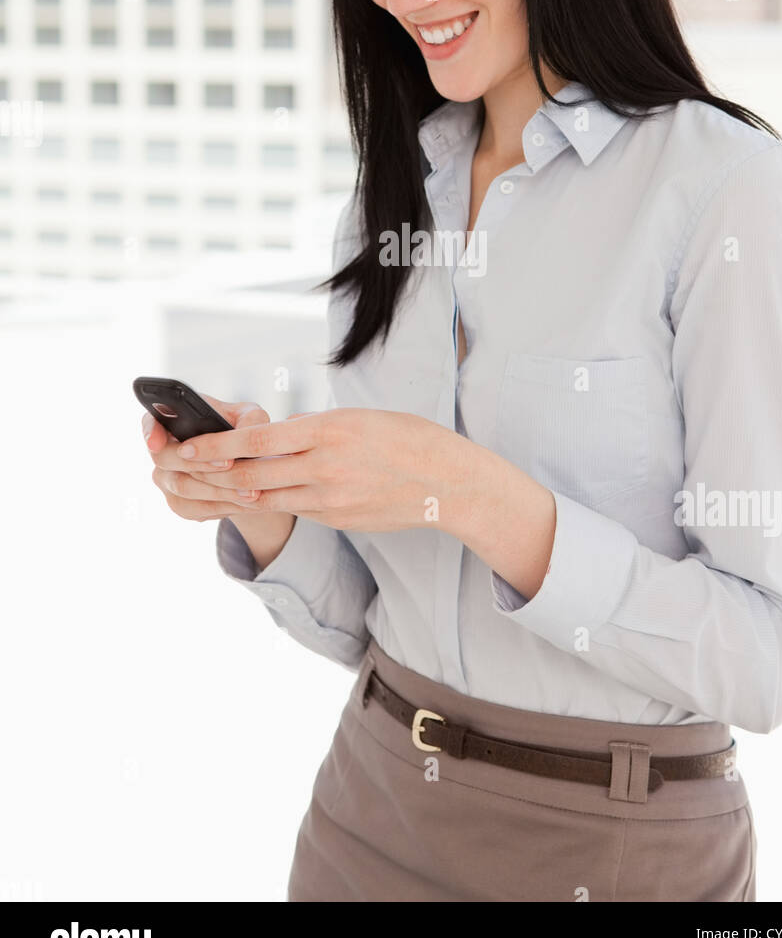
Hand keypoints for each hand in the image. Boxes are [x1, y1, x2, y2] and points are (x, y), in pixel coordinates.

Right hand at [143, 394, 272, 521]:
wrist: (250, 468)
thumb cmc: (244, 433)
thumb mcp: (250, 417)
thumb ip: (248, 419)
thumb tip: (242, 434)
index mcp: (175, 420)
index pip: (151, 421)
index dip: (150, 432)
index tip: (156, 442)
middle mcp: (164, 449)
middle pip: (165, 458)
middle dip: (199, 462)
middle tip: (229, 464)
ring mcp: (167, 479)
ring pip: (183, 487)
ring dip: (217, 489)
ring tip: (250, 491)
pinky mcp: (179, 504)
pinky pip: (194, 508)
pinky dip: (221, 506)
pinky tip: (243, 502)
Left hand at [169, 407, 483, 534]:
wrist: (450, 483)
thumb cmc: (410, 439)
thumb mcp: (360, 418)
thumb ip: (317, 427)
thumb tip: (284, 432)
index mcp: (329, 430)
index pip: (259, 438)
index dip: (217, 445)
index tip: (187, 446)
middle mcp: (325, 465)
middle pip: (252, 473)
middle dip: (208, 473)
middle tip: (175, 470)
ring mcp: (330, 497)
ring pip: (266, 497)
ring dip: (231, 491)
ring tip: (199, 486)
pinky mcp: (338, 519)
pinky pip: (295, 509)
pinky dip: (270, 501)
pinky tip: (251, 497)